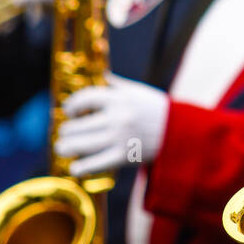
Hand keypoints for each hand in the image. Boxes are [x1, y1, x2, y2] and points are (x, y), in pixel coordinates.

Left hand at [53, 73, 169, 175]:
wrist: (181, 133)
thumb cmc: (158, 110)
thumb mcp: (140, 92)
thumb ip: (119, 84)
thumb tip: (102, 75)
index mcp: (119, 98)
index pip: (85, 98)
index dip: (72, 105)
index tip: (69, 112)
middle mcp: (117, 117)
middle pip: (79, 124)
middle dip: (66, 130)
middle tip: (63, 134)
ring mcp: (119, 137)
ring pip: (81, 144)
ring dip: (66, 147)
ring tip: (62, 148)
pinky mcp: (124, 156)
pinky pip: (95, 163)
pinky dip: (81, 166)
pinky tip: (75, 167)